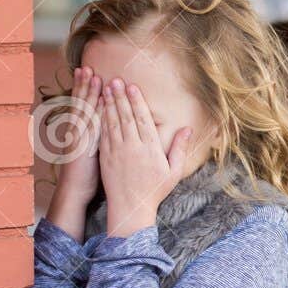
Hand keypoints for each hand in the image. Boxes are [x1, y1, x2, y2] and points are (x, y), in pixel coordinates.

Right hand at [56, 66, 102, 202]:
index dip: (84, 89)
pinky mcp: (82, 147)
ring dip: (87, 93)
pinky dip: (92, 112)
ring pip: (83, 111)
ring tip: (91, 76)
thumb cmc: (87, 173)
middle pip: (81, 103)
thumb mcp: (92, 149)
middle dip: (84, 85)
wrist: (75, 191)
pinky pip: (89, 126)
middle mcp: (77, 132)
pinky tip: (97, 100)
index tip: (88, 72)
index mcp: (79, 131)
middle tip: (87, 67)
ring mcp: (78, 138)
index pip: (82, 106)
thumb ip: (98, 135)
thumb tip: (109, 124)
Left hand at [99, 78, 193, 236]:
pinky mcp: (106, 157)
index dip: (136, 101)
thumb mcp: (174, 171)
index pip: (142, 119)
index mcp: (150, 148)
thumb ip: (180, 148)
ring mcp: (117, 151)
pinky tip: (99, 108)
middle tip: (115, 80)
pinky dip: (101, 118)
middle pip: (125, 116)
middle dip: (120, 96)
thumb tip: (188, 129)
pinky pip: (103, 133)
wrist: (131, 207)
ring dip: (109, 103)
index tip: (132, 86)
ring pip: (112, 122)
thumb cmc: (155, 190)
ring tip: (106, 88)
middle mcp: (133, 147)